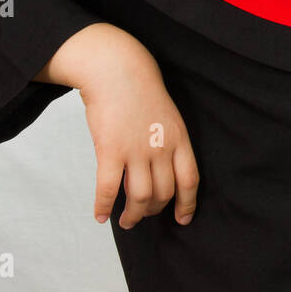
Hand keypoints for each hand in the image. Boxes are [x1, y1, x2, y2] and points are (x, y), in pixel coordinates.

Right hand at [75, 28, 200, 229]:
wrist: (117, 70)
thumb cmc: (140, 91)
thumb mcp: (167, 116)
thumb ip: (168, 142)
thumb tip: (161, 171)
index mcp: (179, 138)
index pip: (190, 180)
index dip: (187, 204)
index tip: (183, 219)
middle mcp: (161, 148)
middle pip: (163, 193)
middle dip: (153, 210)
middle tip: (143, 214)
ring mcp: (136, 150)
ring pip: (139, 198)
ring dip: (133, 216)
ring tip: (126, 221)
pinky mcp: (110, 150)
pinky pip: (108, 189)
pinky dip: (104, 207)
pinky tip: (101, 216)